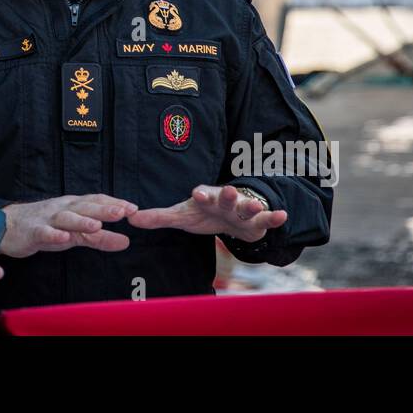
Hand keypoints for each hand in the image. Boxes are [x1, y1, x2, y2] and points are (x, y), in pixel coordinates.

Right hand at [0, 194, 138, 257]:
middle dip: (104, 209)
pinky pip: (44, 232)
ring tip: (97, 225)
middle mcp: (62, 209)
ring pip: (66, 218)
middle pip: (85, 207)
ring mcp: (47, 219)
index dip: (115, 204)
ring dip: (81, 221)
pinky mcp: (33, 232)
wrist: (7, 225)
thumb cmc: (45, 227)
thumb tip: (126, 241)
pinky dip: (53, 234)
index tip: (134, 209)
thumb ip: (99, 238)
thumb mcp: (74, 234)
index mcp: (73, 206)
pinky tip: (63, 237)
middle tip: (123, 212)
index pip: (97, 202)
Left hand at [127, 184, 286, 242]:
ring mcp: (242, 209)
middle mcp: (225, 201)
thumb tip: (130, 218)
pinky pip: (267, 218)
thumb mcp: (182, 216)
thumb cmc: (203, 213)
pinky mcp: (257, 221)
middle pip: (225, 197)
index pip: (202, 195)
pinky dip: (274, 217)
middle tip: (227, 191)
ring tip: (257, 204)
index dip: (200, 195)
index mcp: (206, 199)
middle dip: (226, 195)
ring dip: (251, 204)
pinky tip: (282, 215)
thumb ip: (158, 217)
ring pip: (247, 206)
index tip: (196, 193)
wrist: (231, 216)